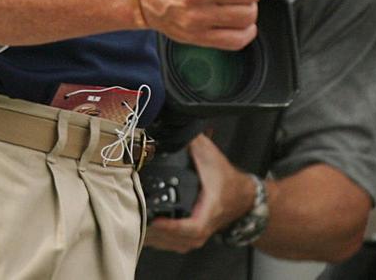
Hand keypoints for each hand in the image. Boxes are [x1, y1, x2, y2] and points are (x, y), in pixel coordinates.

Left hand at [145, 134, 258, 252]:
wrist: (240, 195)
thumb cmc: (226, 179)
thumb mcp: (210, 155)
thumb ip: (192, 141)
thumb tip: (173, 129)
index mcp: (208, 210)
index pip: (191, 227)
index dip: (172, 226)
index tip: (155, 220)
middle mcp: (203, 228)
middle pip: (175, 240)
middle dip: (154, 230)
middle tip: (135, 216)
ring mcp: (197, 237)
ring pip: (171, 245)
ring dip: (153, 236)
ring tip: (135, 221)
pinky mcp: (191, 239)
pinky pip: (171, 246)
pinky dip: (157, 240)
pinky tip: (144, 229)